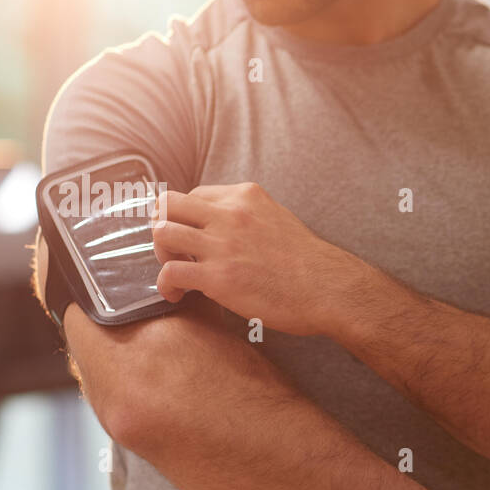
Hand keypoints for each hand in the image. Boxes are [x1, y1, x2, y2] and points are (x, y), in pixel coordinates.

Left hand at [150, 182, 339, 335]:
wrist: (329, 289)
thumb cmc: (309, 263)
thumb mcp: (279, 219)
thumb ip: (250, 217)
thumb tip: (230, 227)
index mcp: (245, 197)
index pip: (192, 194)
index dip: (184, 217)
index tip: (189, 236)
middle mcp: (230, 214)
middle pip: (167, 204)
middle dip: (161, 226)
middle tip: (172, 250)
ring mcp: (222, 244)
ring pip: (161, 233)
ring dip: (161, 254)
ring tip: (176, 271)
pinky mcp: (219, 277)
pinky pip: (170, 272)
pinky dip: (165, 285)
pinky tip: (177, 295)